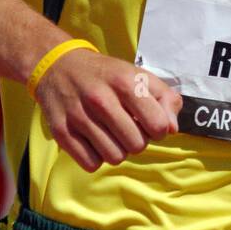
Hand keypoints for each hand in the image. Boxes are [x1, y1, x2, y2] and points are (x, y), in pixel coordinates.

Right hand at [34, 49, 182, 172]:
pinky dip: (95, 156)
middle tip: (127, 127)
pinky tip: (93, 139)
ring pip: (114, 157)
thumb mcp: (139, 76)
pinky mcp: (61, 131)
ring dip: (117, 150)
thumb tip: (172, 130)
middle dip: (137, 140)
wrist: (58, 66)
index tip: (148, 121)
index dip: (159, 128)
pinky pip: (91, 163)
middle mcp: (101, 99)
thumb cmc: (106, 75)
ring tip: (110, 133)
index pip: (158, 126)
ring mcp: (78, 116)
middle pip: (137, 145)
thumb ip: (165, 99)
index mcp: (125, 82)